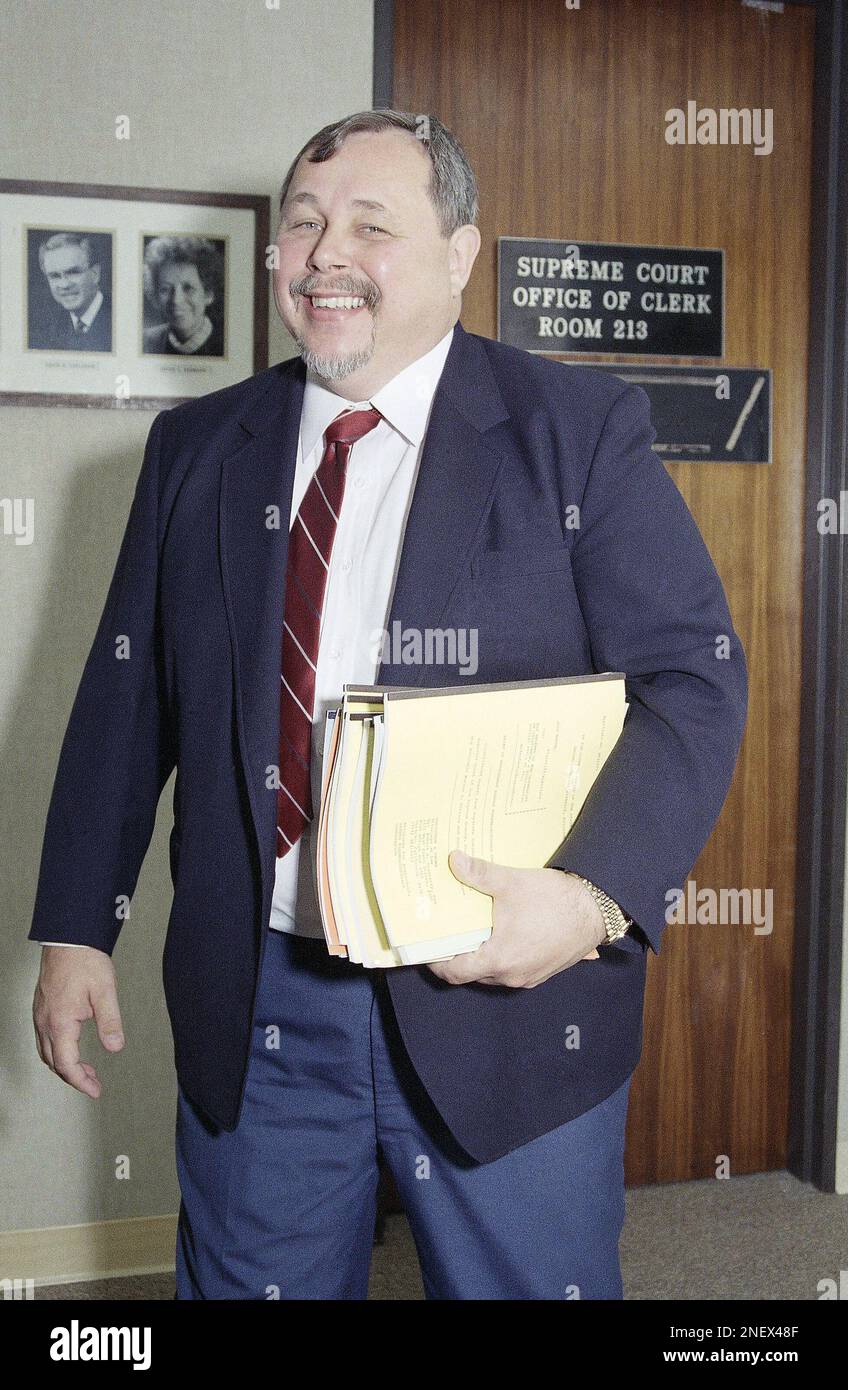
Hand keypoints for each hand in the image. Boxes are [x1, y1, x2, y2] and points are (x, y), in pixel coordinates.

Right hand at [32, 945, 123, 1098]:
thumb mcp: (105, 991)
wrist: (68, 939)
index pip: (66, 1064)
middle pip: (53, 1062)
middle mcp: (45, 1022)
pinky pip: (44, 1038)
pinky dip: (57, 1051)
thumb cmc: (85, 961)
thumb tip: (115, 1047)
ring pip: (46, 1052)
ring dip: (64, 1065)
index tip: (95, 1090)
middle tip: (93, 1084)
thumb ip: (110, 1021)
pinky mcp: (41, 1008)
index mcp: (60, 1022)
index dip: (81, 1082)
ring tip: (86, 1070)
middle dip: (73, 1077)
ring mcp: (40, 1015)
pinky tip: (71, 1047)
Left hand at [425, 852, 607, 987]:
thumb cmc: (555, 900)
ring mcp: (529, 976)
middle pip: (472, 974)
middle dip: (458, 955)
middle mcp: (512, 975)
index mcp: (499, 959)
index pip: (455, 973)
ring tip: (473, 930)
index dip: (436, 962)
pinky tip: (502, 934)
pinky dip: (502, 956)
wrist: (597, 909)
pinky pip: (513, 969)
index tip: (428, 947)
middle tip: (448, 932)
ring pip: (493, 972)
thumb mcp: (512, 882)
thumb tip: (453, 860)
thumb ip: (479, 873)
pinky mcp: (543, 972)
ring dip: (481, 956)